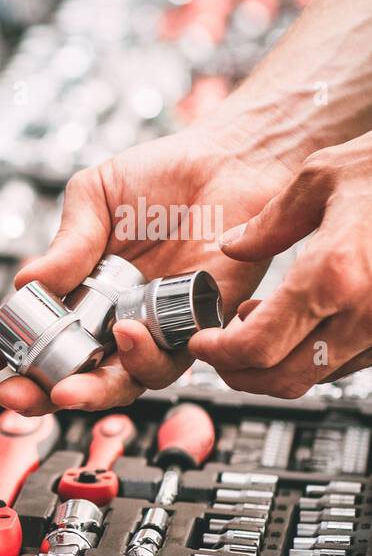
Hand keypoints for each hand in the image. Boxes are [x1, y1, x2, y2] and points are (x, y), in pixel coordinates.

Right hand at [0, 123, 298, 413]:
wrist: (230, 157)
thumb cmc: (163, 176)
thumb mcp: (94, 198)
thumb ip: (66, 242)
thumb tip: (27, 282)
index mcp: (78, 291)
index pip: (33, 333)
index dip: (0, 352)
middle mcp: (112, 318)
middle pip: (70, 374)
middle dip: (37, 394)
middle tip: (13, 397)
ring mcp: (154, 327)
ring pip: (121, 381)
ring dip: (91, 391)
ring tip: (67, 384)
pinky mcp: (200, 327)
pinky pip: (172, 361)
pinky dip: (146, 358)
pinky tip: (128, 333)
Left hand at [189, 130, 371, 397]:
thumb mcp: (324, 177)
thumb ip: (270, 222)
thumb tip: (233, 247)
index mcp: (334, 274)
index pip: (257, 346)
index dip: (218, 354)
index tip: (201, 343)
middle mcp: (367, 312)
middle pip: (284, 378)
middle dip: (240, 373)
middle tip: (217, 351)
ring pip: (317, 377)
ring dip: (275, 364)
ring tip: (253, 324)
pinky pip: (349, 363)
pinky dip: (313, 355)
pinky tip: (300, 321)